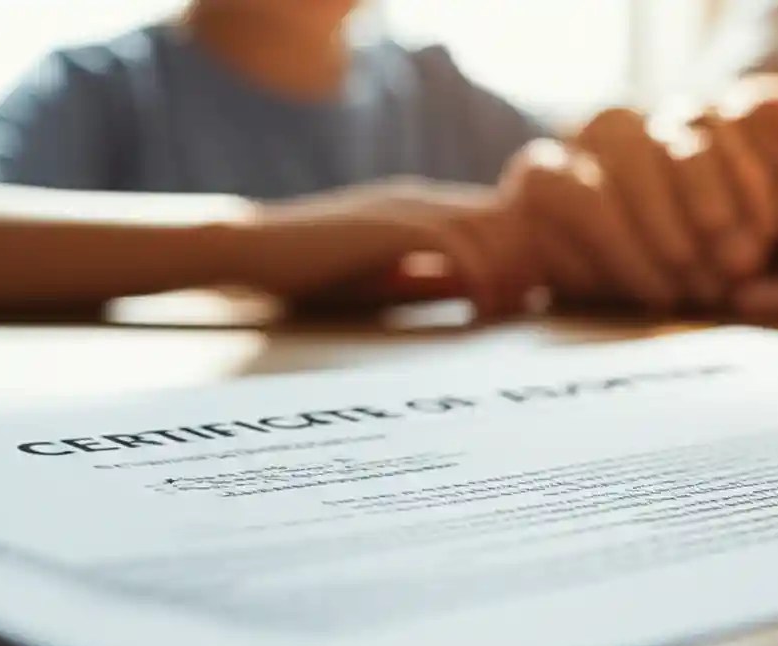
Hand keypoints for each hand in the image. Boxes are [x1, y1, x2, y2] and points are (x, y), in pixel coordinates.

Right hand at [232, 179, 534, 317]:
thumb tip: (479, 297)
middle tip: (520, 312)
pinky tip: (475, 312)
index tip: (520, 300)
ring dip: (507, 276)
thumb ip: (431, 278)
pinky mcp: (391, 226)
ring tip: (501, 315)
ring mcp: (407, 207)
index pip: (501, 218)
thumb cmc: (315, 269)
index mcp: (426, 206)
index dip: (522, 258)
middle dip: (525, 266)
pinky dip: (479, 280)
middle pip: (508, 219)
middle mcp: (424, 198)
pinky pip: (458, 246)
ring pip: (491, 230)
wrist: (252, 248)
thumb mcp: (387, 275)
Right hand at [503, 73, 777, 310]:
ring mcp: (596, 137)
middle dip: (718, 203)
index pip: (754, 112)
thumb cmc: (738, 260)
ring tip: (698, 287)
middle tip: (739, 268)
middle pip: (689, 125)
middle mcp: (661, 114)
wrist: (632, 299)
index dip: (763, 175)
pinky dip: (623, 247)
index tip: (775, 236)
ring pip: (629, 147)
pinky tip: (657, 291)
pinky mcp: (546, 175)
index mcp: (733, 113)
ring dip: (669, 223)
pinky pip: (578, 194)